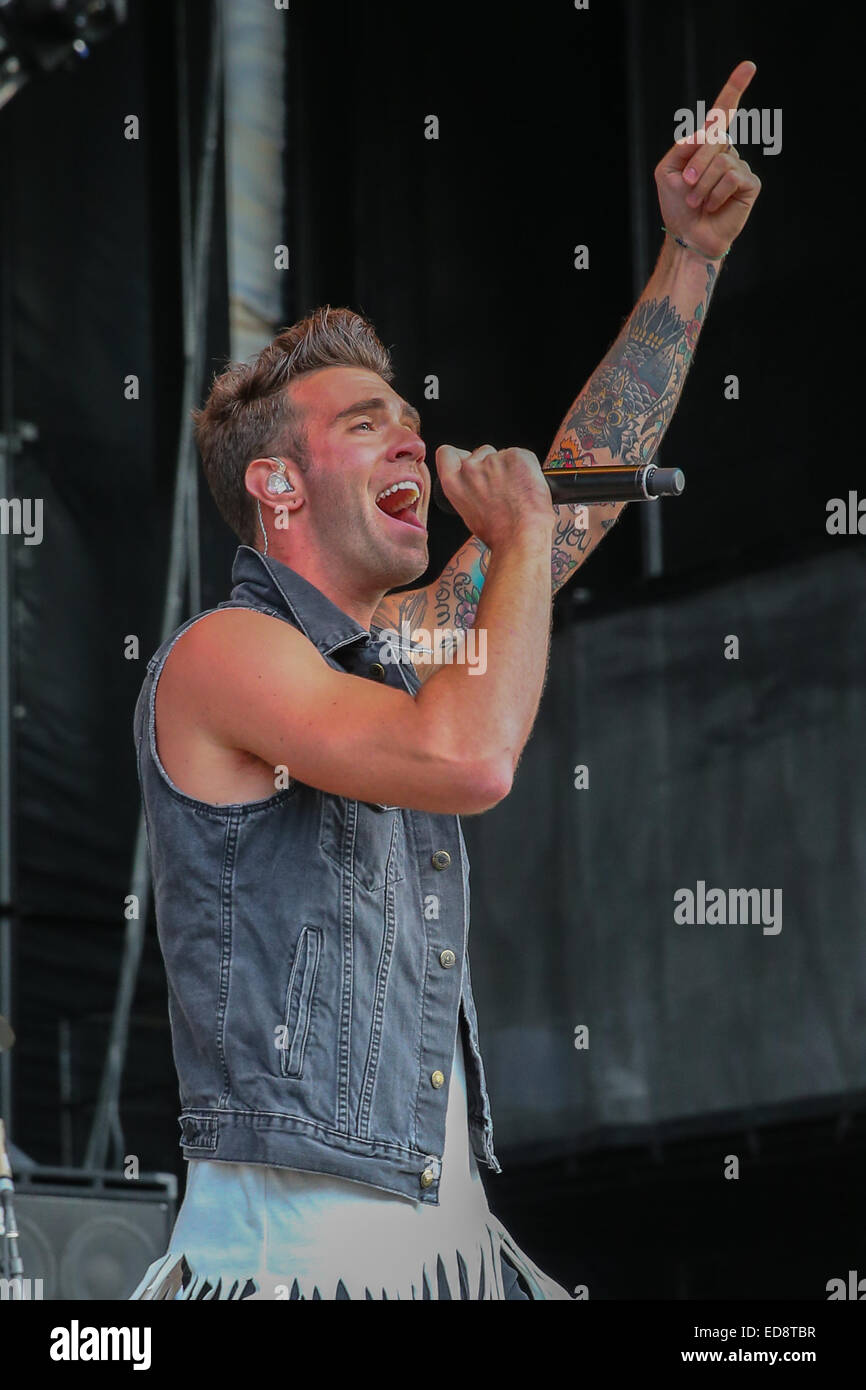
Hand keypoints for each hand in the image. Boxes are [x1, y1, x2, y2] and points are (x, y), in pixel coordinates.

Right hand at [436, 444, 554, 547]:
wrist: (521, 535)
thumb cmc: (498, 533)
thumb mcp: (469, 513)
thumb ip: (466, 490)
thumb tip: (476, 483)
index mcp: (453, 483)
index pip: (447, 453)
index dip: (460, 456)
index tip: (468, 463)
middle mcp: (470, 468)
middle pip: (480, 452)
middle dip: (491, 465)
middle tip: (502, 488)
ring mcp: (493, 460)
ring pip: (503, 455)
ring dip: (510, 468)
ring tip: (516, 492)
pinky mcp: (515, 456)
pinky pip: (522, 456)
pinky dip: (526, 467)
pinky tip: (526, 486)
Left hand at [655, 59, 762, 259]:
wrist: (688, 235)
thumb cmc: (676, 205)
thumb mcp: (667, 170)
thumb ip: (683, 147)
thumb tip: (707, 133)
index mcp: (707, 145)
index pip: (723, 112)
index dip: (735, 88)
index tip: (749, 66)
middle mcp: (726, 151)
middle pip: (715, 138)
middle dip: (695, 164)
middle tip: (686, 187)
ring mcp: (739, 165)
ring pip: (722, 160)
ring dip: (702, 184)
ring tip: (698, 201)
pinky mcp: (750, 183)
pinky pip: (732, 176)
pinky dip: (716, 193)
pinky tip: (713, 205)